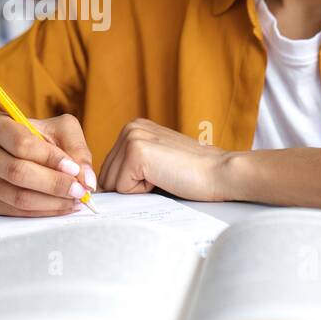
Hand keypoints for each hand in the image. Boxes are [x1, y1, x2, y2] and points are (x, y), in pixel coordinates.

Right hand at [0, 113, 97, 216]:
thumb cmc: (33, 137)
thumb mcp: (57, 129)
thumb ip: (75, 148)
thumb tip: (87, 179)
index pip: (22, 144)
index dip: (51, 159)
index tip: (75, 169)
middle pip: (17, 173)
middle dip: (54, 184)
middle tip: (80, 191)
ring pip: (18, 197)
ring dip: (52, 202)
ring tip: (75, 200)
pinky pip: (16, 212)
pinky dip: (43, 212)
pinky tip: (60, 206)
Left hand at [100, 118, 232, 201]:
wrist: (221, 173)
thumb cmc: (193, 175)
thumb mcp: (156, 164)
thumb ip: (130, 168)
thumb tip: (98, 188)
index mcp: (134, 129)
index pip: (108, 169)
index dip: (128, 184)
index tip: (156, 178)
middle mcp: (130, 128)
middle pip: (106, 176)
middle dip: (130, 188)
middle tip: (163, 177)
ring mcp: (132, 137)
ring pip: (112, 184)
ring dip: (137, 190)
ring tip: (165, 176)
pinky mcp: (136, 152)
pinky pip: (122, 188)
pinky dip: (143, 192)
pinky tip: (164, 178)